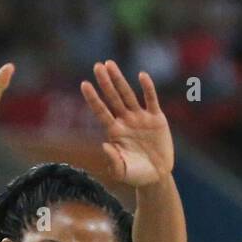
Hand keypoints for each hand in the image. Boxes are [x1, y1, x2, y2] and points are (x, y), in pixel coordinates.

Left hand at [80, 62, 174, 187]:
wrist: (156, 177)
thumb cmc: (136, 175)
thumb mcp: (122, 171)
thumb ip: (113, 160)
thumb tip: (104, 145)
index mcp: (115, 132)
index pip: (101, 112)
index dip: (93, 99)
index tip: (84, 84)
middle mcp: (125, 121)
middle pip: (113, 98)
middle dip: (105, 83)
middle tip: (97, 66)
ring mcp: (140, 118)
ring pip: (128, 95)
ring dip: (119, 80)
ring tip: (110, 64)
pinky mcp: (157, 118)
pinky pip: (151, 100)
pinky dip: (147, 88)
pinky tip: (142, 76)